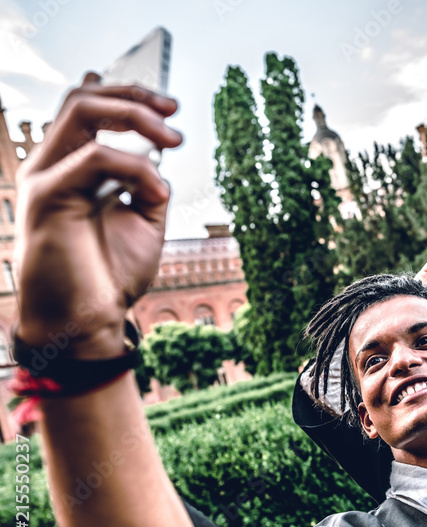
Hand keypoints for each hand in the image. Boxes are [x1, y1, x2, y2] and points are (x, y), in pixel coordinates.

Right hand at [15, 73, 181, 357]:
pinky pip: (95, 158)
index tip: (171, 108)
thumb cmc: (110, 277)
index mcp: (69, 169)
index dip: (128, 96)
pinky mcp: (47, 198)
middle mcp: (50, 167)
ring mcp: (44, 179)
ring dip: (135, 116)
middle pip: (80, 99)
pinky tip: (155, 191)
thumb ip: (147, 185)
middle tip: (174, 112)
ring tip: (174, 139)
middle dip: (132, 95)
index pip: (87, 109)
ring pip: (81, 111)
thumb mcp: (143, 221)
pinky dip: (136, 167)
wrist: (88, 323)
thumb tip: (160, 158)